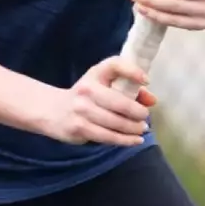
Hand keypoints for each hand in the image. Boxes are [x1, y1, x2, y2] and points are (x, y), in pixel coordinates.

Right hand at [39, 56, 159, 146]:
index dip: (132, 71)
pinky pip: (108, 137)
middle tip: (145, 117)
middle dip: (138, 113)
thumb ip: (129, 88)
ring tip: (142, 129)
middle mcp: (87, 90)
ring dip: (134, 128)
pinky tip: (135, 140)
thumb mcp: (103, 84)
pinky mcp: (80, 129)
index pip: (114, 65)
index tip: (146, 81)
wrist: (52, 110)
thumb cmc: (85, 95)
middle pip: (120, 103)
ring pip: (116, 123)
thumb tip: (152, 100)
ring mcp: (82, 111)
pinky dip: (125, 140)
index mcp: (95, 74)